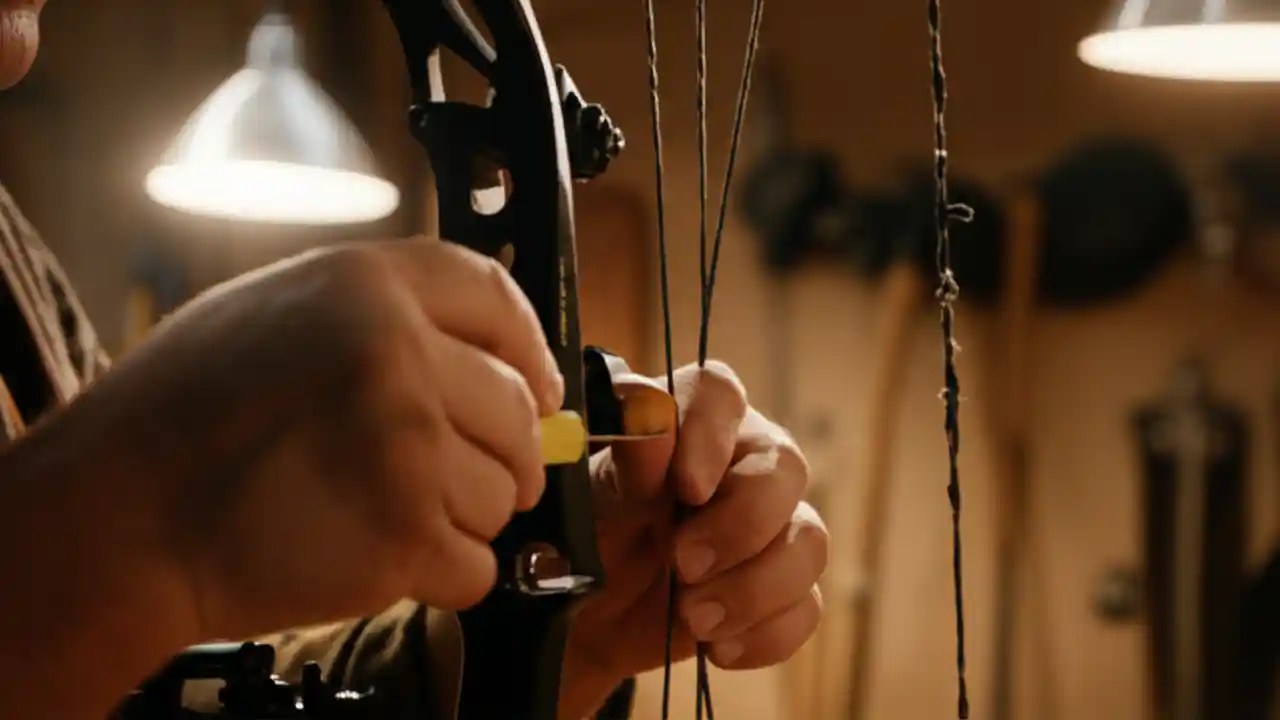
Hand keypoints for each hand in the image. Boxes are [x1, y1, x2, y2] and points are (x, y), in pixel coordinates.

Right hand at [62, 238, 562, 640]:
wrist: (117, 518)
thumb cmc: (177, 416)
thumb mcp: (273, 310)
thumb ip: (375, 315)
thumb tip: (474, 351)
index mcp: (369, 285)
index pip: (497, 299)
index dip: (531, 350)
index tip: (539, 389)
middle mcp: (401, 354)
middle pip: (518, 412)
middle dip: (505, 454)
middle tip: (466, 476)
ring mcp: (408, 445)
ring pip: (503, 496)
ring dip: (463, 517)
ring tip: (389, 513)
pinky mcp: (404, 533)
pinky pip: (478, 567)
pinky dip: (444, 575)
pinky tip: (386, 557)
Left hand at [560, 360, 826, 716]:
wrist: (593, 614)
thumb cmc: (593, 532)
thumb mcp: (595, 495)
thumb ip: (627, 454)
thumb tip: (649, 413)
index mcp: (693, 421)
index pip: (719, 392)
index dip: (710, 434)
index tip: (685, 488)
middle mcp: (744, 461)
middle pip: (784, 468)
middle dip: (739, 526)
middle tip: (682, 565)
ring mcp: (774, 526)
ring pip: (808, 542)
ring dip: (753, 589)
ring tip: (693, 619)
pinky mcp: (785, 588)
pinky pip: (806, 608)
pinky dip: (764, 634)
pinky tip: (719, 647)